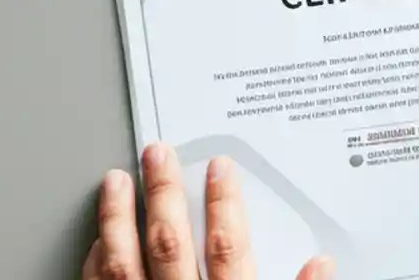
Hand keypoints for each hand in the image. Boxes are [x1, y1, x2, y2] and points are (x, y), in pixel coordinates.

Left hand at [84, 142, 335, 279]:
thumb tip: (320, 263)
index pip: (226, 249)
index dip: (223, 204)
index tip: (219, 168)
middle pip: (168, 244)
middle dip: (163, 192)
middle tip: (158, 153)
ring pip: (122, 263)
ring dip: (117, 217)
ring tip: (115, 180)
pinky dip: (98, 262)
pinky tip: (99, 239)